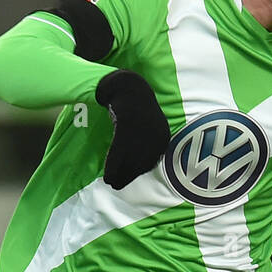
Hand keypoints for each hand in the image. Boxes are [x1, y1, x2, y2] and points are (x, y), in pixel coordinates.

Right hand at [95, 70, 170, 188]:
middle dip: (127, 175)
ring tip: (110, 181)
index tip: (125, 182)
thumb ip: (145, 144)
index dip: (136, 173)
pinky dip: (114, 161)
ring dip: (119, 171)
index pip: (150, 160)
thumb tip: (140, 165)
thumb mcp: (145, 128)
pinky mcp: (130, 122)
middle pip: (140, 160)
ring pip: (130, 155)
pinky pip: (121, 146)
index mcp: (163, 136)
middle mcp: (156, 132)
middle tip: (115, 185)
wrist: (128, 85)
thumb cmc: (135, 109)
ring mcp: (143, 127)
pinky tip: (108, 171)